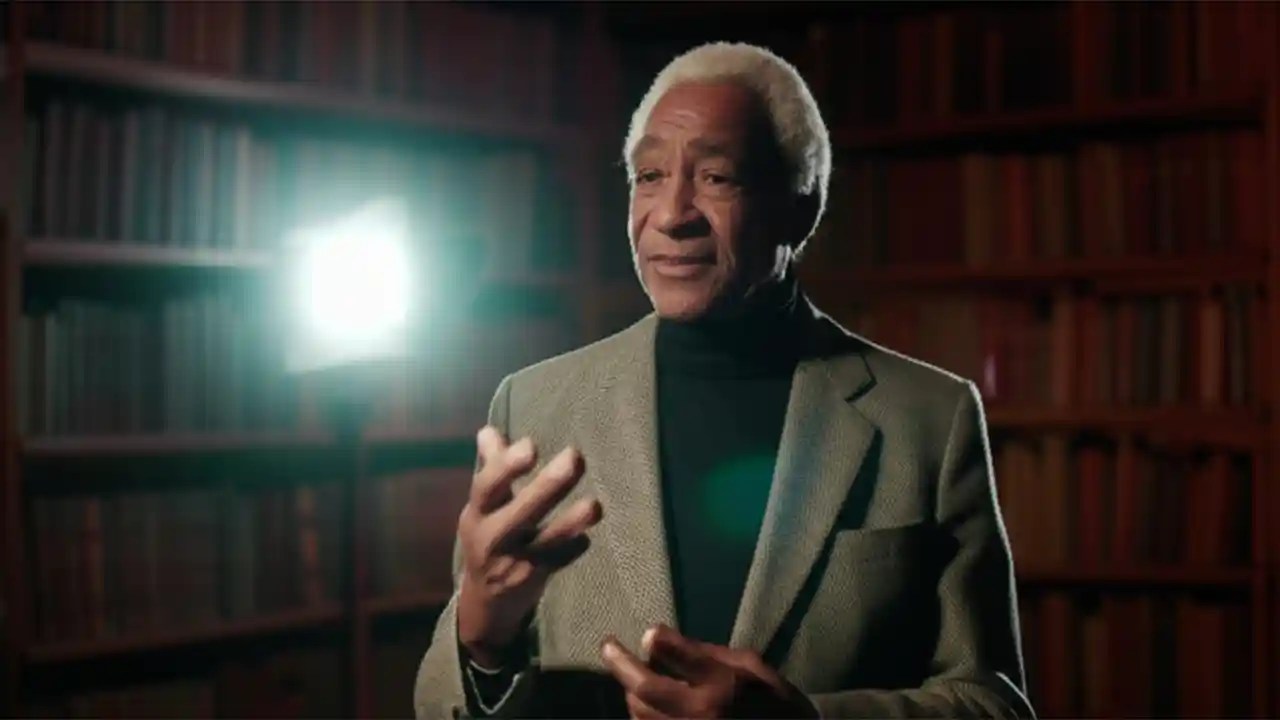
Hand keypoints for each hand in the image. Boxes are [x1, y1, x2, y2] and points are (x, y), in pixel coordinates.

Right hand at [456, 427, 601, 666]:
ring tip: (594, 504)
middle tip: (575, 457)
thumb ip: (491, 467)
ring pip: (546, 540)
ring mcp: (514, 562)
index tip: (531, 444)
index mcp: (477, 514)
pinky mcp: (535, 580)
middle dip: (547, 486)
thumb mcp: (483, 507)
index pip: (486, 487)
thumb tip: (488, 430)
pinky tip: (587, 537)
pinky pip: (559, 562)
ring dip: (571, 522)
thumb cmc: (489, 537)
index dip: (506, 467)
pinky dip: (574, 548)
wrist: (485, 601)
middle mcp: (492, 538)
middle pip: (519, 512)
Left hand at [601, 625, 817, 718]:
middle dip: (622, 665)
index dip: (657, 641)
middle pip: (644, 690)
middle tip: (609, 646)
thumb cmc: (773, 701)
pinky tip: (643, 704)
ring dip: (631, 692)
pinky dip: (642, 717)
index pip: (679, 656)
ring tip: (630, 676)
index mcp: (722, 685)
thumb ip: (705, 653)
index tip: (646, 634)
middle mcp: (700, 714)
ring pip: (640, 715)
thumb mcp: (750, 665)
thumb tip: (660, 641)